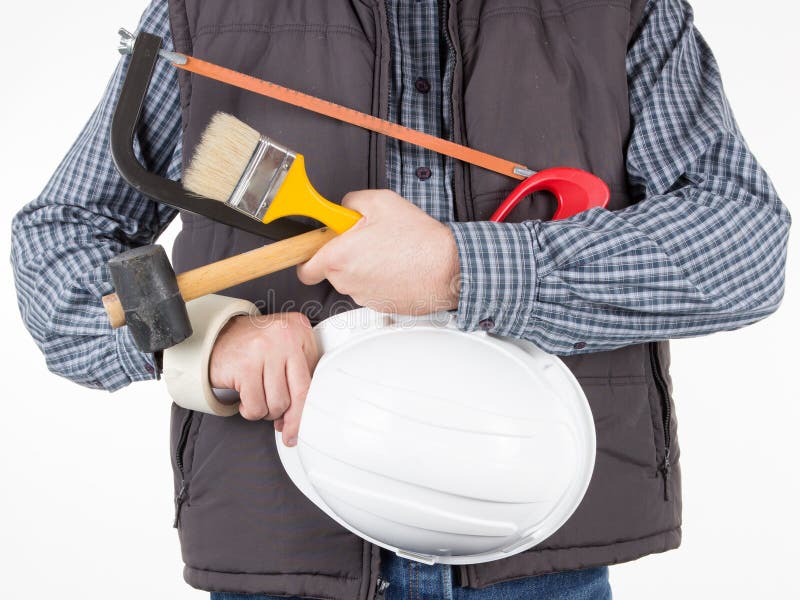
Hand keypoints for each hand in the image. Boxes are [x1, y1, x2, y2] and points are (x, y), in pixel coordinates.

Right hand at [209, 312, 318, 446]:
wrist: (214, 337)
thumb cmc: (252, 347)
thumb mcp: (284, 349)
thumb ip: (298, 373)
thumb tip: (301, 414)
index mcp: (299, 330)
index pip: (312, 378)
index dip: (306, 407)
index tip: (301, 423)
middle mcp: (285, 337)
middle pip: (299, 393)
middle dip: (293, 419)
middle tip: (286, 430)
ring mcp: (264, 350)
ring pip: (277, 403)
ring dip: (267, 411)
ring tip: (259, 399)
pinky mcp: (244, 366)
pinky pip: (256, 405)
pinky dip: (250, 410)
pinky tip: (245, 399)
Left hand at [297, 190, 459, 313]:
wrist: (448, 268)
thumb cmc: (418, 240)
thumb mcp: (380, 201)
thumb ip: (350, 202)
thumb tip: (343, 208)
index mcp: (339, 257)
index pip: (303, 268)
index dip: (307, 256)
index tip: (313, 248)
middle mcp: (347, 282)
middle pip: (331, 270)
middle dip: (344, 255)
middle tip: (366, 240)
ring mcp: (364, 297)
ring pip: (353, 280)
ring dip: (364, 267)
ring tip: (388, 252)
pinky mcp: (380, 306)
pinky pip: (371, 290)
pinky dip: (380, 280)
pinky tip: (397, 266)